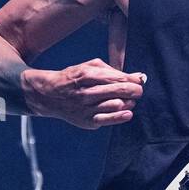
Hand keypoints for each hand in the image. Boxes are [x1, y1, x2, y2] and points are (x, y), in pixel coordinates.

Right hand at [25, 58, 145, 129]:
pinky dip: (121, 116)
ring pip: (116, 105)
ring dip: (128, 102)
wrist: (49, 95)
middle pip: (120, 91)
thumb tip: (139, 76)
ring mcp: (86, 108)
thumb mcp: (89, 68)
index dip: (133, 80)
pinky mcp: (87, 121)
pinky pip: (108, 119)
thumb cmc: (74, 79)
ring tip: (128, 100)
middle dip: (135, 90)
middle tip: (137, 91)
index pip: (117, 78)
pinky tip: (127, 112)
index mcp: (86, 76)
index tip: (139, 81)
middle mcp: (86, 93)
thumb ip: (112, 70)